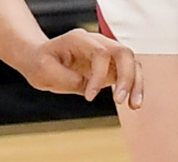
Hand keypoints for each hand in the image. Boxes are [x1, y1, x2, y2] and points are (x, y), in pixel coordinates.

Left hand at [21, 30, 141, 106]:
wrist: (42, 62)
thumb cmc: (41, 64)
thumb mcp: (44, 70)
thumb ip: (67, 78)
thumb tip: (90, 86)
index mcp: (79, 39)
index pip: (101, 53)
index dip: (99, 76)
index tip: (89, 97)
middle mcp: (98, 42)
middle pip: (124, 53)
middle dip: (126, 78)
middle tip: (119, 101)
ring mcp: (108, 53)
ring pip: (133, 63)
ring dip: (136, 85)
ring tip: (134, 106)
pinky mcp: (114, 67)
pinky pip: (133, 75)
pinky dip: (136, 89)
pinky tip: (133, 104)